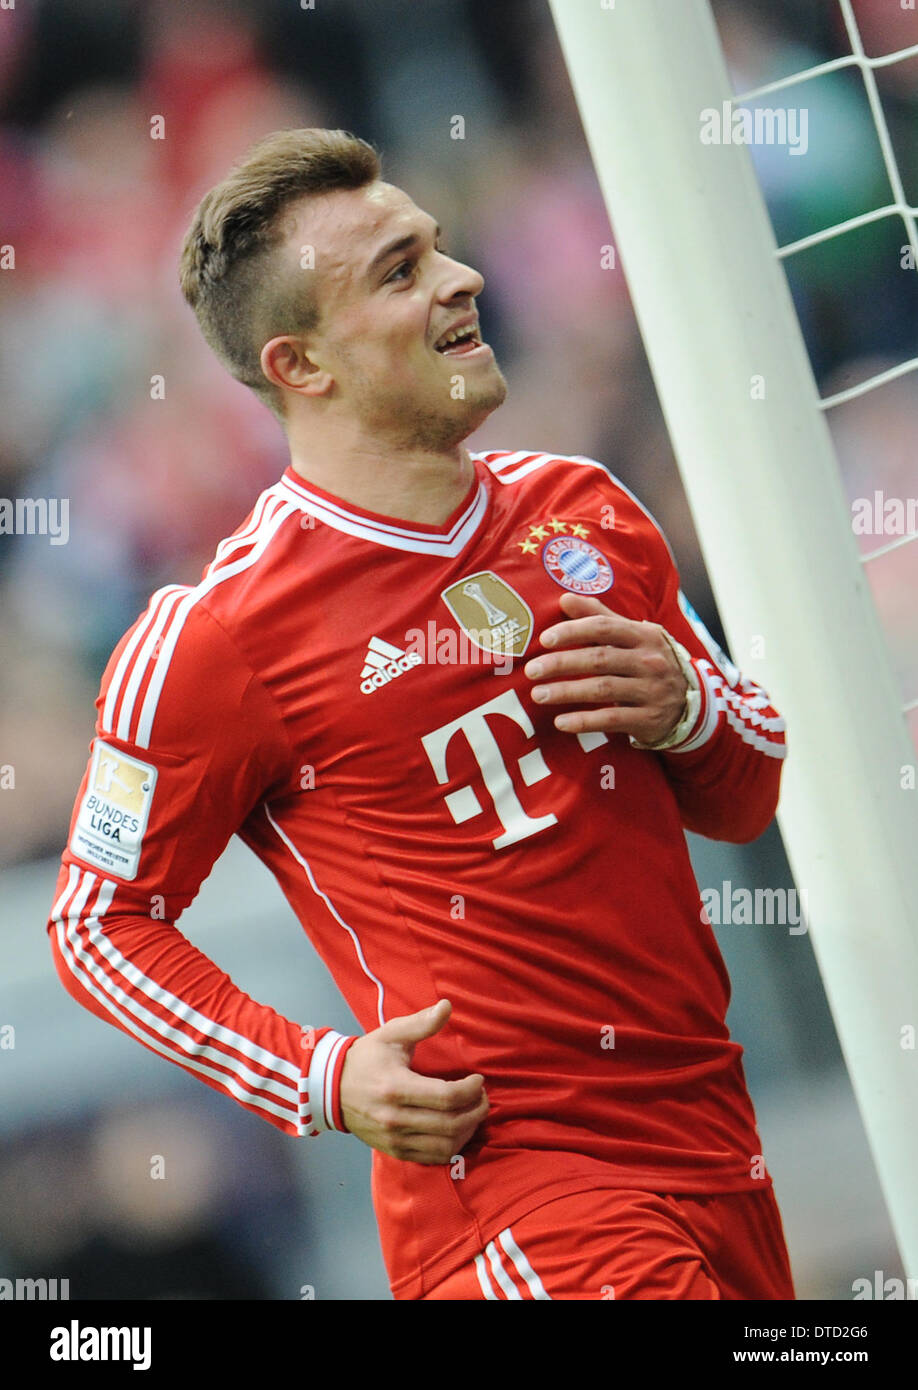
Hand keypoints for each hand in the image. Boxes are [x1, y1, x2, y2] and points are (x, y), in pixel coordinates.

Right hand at [340, 999, 488, 1163]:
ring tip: (473, 1112)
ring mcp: (395, 1139)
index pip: (446, 1097)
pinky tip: (459, 1130)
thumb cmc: (365, 1059)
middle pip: (451, 1124)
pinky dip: (453, 1147)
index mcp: (396, 1087)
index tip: (478, 1080)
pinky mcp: (395, 1151)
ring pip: (445, 1145)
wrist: (331, 1089)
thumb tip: (447, 1006)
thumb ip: (420, 1023)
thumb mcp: (390, 1034)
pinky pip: (433, 1157)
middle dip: (476, 1111)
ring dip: (468, 1131)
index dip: (471, 1090)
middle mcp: (396, 1118)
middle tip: (482, 1097)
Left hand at [524, 593, 687, 743]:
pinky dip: (585, 721)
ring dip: (567, 692)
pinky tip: (561, 722)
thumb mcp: (633, 635)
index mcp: (643, 635)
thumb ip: (599, 617)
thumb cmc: (648, 662)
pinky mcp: (648, 719)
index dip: (573, 631)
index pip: (604, 628)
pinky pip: (612, 720)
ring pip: (603, 689)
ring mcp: (650, 691)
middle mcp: (648, 661)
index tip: (545, 639)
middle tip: (531, 670)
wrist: (689, 703)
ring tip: (538, 695)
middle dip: (562, 663)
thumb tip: (565, 599)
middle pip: (599, 659)